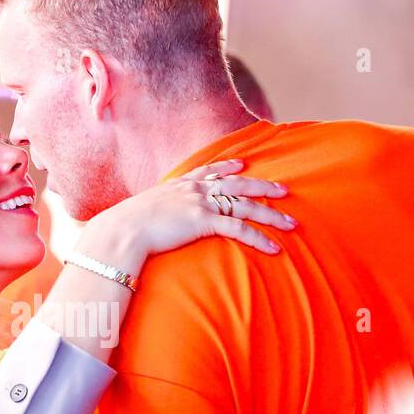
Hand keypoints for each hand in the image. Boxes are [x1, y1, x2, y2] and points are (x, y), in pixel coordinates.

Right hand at [80, 158, 294, 270]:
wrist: (121, 230)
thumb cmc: (124, 227)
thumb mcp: (140, 212)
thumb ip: (151, 213)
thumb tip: (145, 223)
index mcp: (179, 184)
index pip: (209, 171)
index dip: (228, 167)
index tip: (243, 165)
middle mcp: (194, 189)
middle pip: (238, 184)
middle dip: (264, 186)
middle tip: (285, 190)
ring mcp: (201, 203)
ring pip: (246, 206)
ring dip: (272, 215)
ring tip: (292, 224)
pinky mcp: (204, 221)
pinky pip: (240, 229)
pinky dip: (260, 238)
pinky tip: (275, 248)